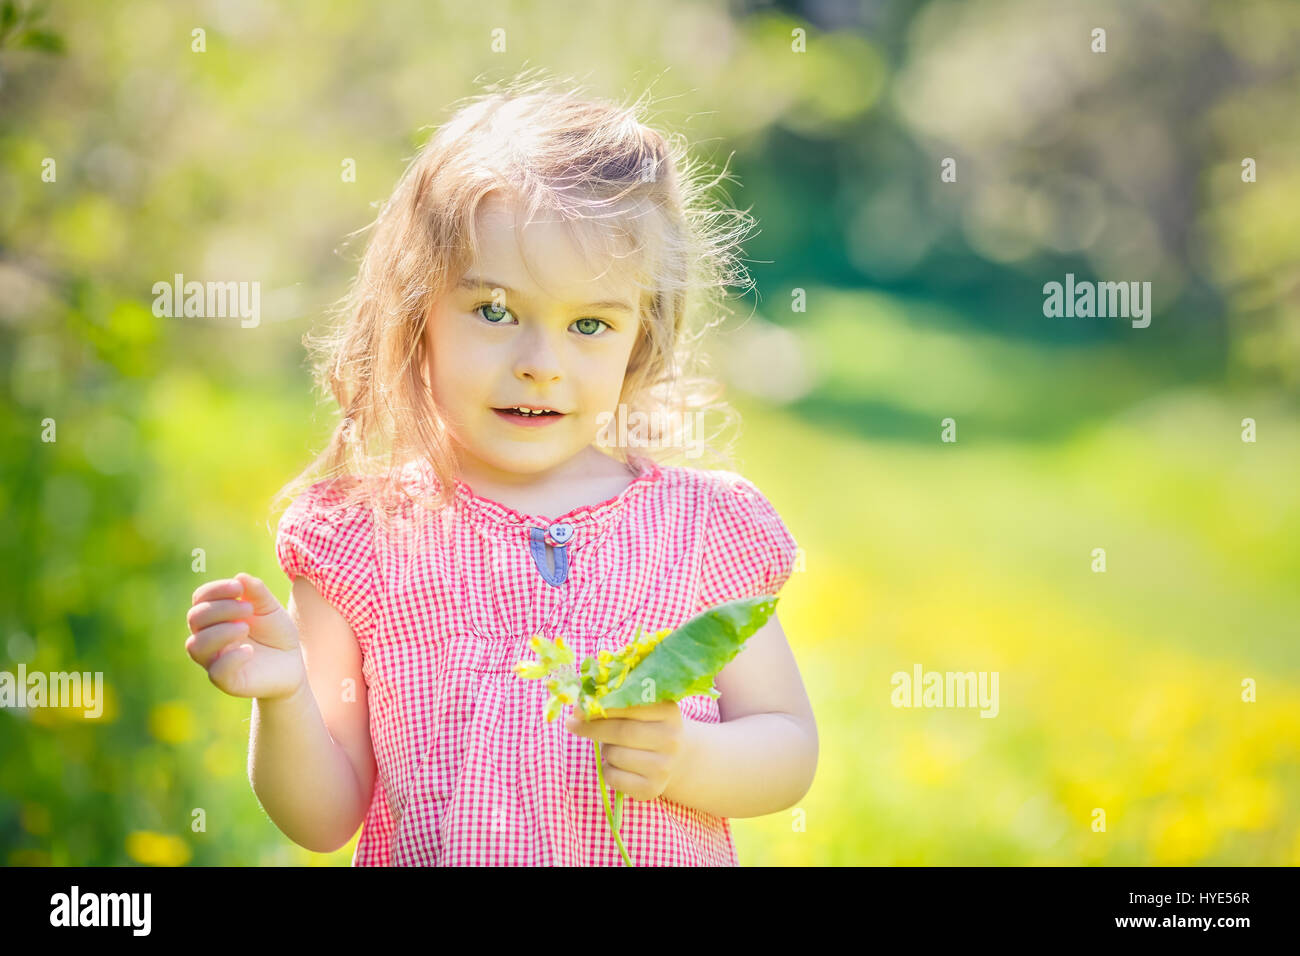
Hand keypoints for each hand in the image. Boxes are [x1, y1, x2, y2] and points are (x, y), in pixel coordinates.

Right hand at [186, 572, 305, 699]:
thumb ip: (258, 593)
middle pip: (195, 618)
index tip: (238, 587)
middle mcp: (209, 637)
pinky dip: (230, 658)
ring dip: (220, 632)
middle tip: (248, 608)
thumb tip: (240, 577)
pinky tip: (249, 651)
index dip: (215, 590)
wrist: (292, 664)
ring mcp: (214, 660)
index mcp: (216, 616)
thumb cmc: (276, 634)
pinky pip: (216, 671)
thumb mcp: (271, 609)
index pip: (200, 598)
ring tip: (245, 627)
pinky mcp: (227, 680)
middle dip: (220, 609)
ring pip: (196, 646)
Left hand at [565, 701, 689, 801]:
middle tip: (572, 724)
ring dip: (604, 751)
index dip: (600, 707)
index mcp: (669, 711)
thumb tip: (579, 706)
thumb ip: (617, 703)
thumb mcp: (642, 710)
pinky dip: (606, 770)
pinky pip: (613, 777)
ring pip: (614, 755)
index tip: (577, 708)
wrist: (676, 759)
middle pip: (621, 732)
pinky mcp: (652, 789)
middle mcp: (671, 739)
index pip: (628, 706)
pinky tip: (616, 765)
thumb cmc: (648, 727)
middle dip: (592, 728)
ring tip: (612, 747)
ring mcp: (664, 766)